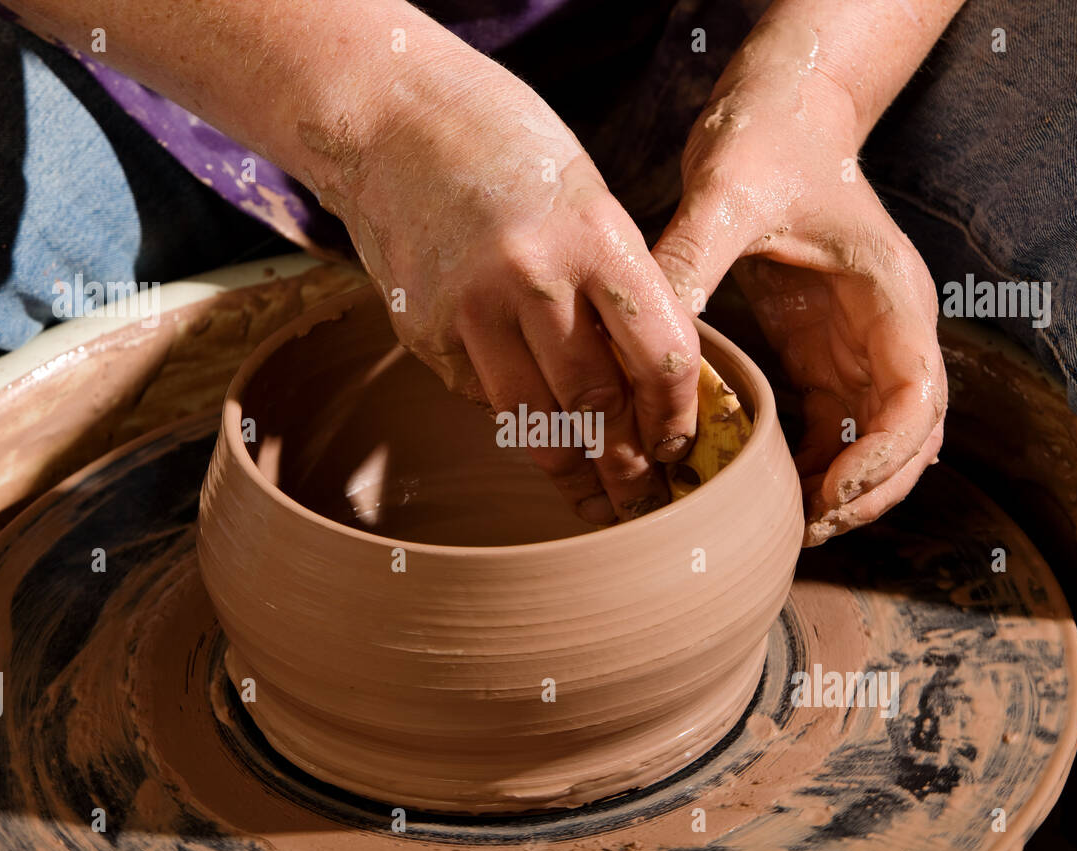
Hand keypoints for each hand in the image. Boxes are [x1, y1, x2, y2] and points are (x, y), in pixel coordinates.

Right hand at [307, 41, 700, 523]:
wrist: (398, 120)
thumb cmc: (515, 157)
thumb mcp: (592, 205)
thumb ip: (623, 290)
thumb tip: (653, 389)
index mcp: (598, 237)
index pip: (660, 357)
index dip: (675, 419)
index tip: (678, 449)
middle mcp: (534, 275)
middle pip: (596, 406)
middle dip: (626, 468)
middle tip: (641, 503)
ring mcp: (470, 306)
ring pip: (533, 421)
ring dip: (569, 470)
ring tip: (593, 499)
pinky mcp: (422, 328)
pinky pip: (479, 394)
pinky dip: (507, 408)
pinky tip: (520, 405)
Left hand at [651, 51, 945, 545]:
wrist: (781, 113)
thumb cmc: (769, 140)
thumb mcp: (727, 190)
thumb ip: (692, 254)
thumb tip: (648, 329)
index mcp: (889, 296)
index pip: (918, 396)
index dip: (884, 456)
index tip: (831, 493)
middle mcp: (887, 330)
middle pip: (909, 438)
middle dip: (869, 492)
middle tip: (808, 529)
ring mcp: (858, 346)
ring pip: (874, 443)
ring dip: (843, 490)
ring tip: (790, 525)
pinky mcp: (822, 353)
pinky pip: (831, 428)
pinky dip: (812, 465)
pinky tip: (767, 487)